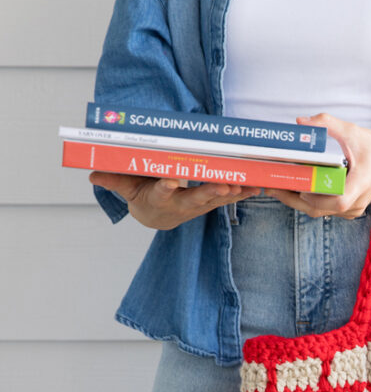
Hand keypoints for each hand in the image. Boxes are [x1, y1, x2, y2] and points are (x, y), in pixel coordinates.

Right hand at [88, 171, 260, 229]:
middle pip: (196, 199)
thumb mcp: (126, 188)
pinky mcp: (209, 204)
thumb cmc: (141, 195)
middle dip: (210, 192)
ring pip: (216, 199)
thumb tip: (91, 174)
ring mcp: (197, 206)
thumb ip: (113, 180)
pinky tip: (256, 187)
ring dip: (231, 193)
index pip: (162, 192)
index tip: (172, 180)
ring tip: (246, 184)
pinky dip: (242, 193)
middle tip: (223, 185)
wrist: (156, 217)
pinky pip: (227, 198)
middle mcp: (180, 204)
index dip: (167, 186)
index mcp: (158, 198)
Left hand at [263, 113, 370, 218]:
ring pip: (318, 212)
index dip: (317, 197)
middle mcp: (356, 202)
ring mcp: (351, 210)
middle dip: (294, 199)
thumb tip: (300, 122)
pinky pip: (323, 210)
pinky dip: (307, 201)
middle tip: (272, 186)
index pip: (339, 201)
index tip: (301, 186)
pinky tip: (292, 189)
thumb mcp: (352, 132)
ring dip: (296, 201)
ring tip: (276, 187)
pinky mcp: (347, 211)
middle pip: (320, 209)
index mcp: (361, 184)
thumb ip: (327, 124)